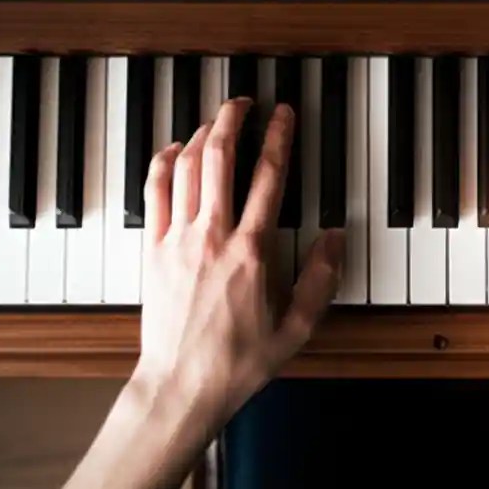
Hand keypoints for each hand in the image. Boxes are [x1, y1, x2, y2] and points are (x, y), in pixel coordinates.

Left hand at [135, 98, 343, 425]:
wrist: (181, 387)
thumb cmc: (238, 362)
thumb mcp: (297, 327)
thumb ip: (320, 278)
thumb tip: (336, 236)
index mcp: (252, 251)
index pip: (269, 176)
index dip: (279, 137)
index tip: (284, 114)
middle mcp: (212, 236)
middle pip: (220, 157)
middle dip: (233, 119)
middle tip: (244, 101)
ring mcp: (177, 239)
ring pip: (186, 167)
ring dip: (202, 133)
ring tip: (216, 119)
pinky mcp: (151, 250)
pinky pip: (154, 192)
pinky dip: (164, 162)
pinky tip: (175, 150)